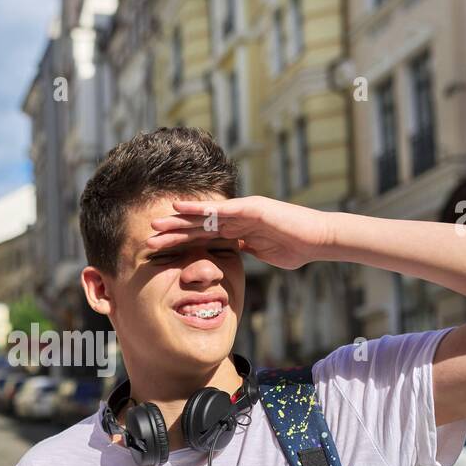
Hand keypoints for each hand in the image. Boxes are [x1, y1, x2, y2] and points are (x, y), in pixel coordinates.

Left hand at [148, 196, 333, 269]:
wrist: (318, 239)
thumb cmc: (297, 248)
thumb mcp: (264, 254)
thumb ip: (247, 252)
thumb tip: (234, 257)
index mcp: (237, 232)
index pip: (203, 239)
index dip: (181, 245)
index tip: (161, 253)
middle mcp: (236, 218)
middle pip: (198, 227)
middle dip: (173, 232)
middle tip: (147, 237)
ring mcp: (242, 211)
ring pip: (203, 216)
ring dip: (178, 220)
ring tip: (155, 223)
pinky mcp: (250, 208)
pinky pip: (219, 209)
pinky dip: (198, 209)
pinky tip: (179, 208)